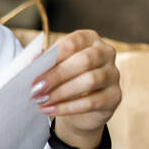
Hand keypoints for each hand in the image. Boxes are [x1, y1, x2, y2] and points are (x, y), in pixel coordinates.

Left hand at [29, 30, 120, 148]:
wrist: (81, 107)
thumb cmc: (66, 80)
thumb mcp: (55, 68)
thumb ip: (46, 63)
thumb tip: (34, 62)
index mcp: (89, 39)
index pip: (73, 43)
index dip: (53, 56)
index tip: (34, 71)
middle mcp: (106, 53)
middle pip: (84, 61)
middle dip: (57, 75)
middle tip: (36, 88)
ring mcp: (113, 74)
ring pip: (90, 81)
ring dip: (61, 92)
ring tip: (42, 100)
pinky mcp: (115, 96)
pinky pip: (92, 102)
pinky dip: (68, 107)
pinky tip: (52, 109)